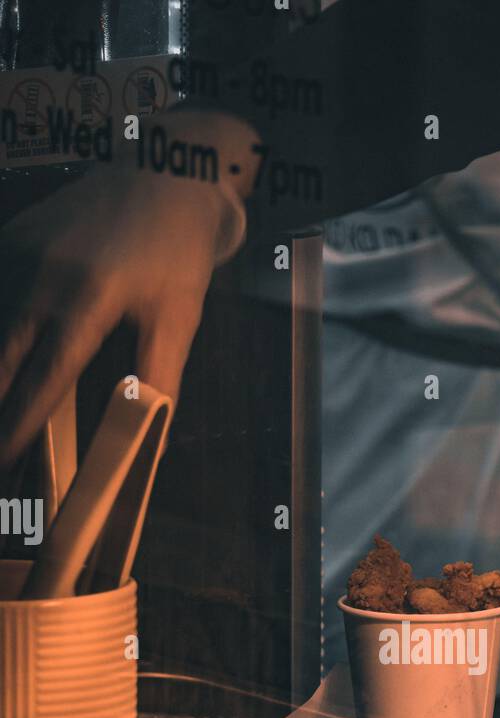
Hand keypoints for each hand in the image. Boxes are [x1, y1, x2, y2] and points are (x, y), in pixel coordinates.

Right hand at [0, 155, 228, 468]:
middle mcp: (43, 275)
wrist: (166, 173)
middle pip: (0, 356)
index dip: (19, 423)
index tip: (4, 460)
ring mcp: (18, 252)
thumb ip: (158, 382)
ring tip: (3, 421)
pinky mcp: (9, 238)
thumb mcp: (179, 320)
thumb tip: (148, 443)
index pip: (43, 378)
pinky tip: (4, 361)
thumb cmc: (178, 252)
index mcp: (87, 300)